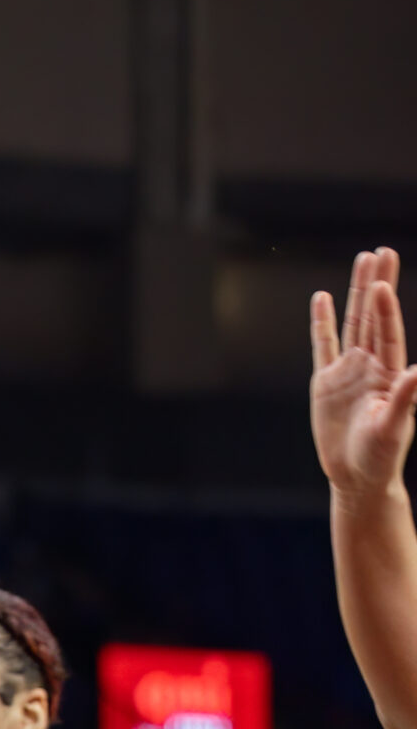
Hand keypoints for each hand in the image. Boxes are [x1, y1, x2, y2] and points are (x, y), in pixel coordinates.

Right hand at [311, 247, 416, 500]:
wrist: (357, 476)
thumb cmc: (380, 456)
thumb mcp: (393, 428)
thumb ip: (404, 398)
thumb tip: (416, 372)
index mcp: (388, 374)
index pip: (386, 332)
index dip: (384, 307)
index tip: (382, 282)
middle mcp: (370, 366)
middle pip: (372, 317)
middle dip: (377, 284)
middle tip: (381, 252)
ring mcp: (347, 372)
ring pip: (351, 323)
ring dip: (356, 293)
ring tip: (363, 261)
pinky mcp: (325, 383)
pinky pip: (322, 346)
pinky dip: (322, 323)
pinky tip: (321, 299)